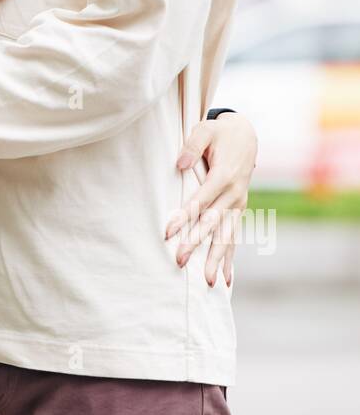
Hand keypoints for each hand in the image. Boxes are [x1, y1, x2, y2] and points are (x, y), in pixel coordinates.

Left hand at [164, 113, 257, 286]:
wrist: (247, 135)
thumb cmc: (220, 133)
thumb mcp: (205, 130)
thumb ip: (192, 145)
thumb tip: (180, 164)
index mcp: (224, 176)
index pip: (201, 200)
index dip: (184, 216)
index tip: (167, 233)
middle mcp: (234, 194)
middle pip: (213, 223)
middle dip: (196, 244)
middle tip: (179, 262)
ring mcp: (239, 205)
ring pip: (227, 236)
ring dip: (217, 260)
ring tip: (208, 283)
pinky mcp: (239, 210)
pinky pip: (234, 237)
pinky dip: (230, 259)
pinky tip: (226, 280)